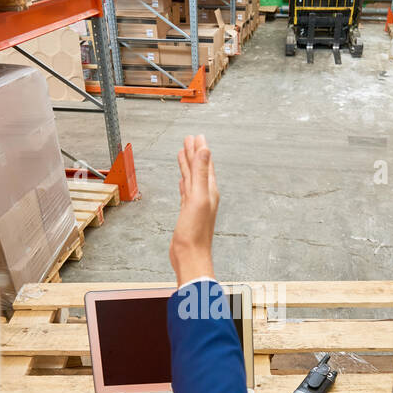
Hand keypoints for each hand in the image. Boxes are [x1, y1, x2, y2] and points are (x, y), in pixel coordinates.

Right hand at [170, 134, 218, 285]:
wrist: (190, 256)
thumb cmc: (195, 233)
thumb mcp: (198, 198)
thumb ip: (201, 173)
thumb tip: (205, 150)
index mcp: (209, 191)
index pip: (206, 164)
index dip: (201, 150)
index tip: (197, 136)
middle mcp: (205, 196)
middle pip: (199, 169)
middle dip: (194, 153)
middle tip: (190, 139)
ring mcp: (195, 204)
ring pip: (192, 179)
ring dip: (188, 166)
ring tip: (183, 153)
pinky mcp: (187, 213)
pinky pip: (186, 192)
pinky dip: (184, 183)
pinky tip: (182, 180)